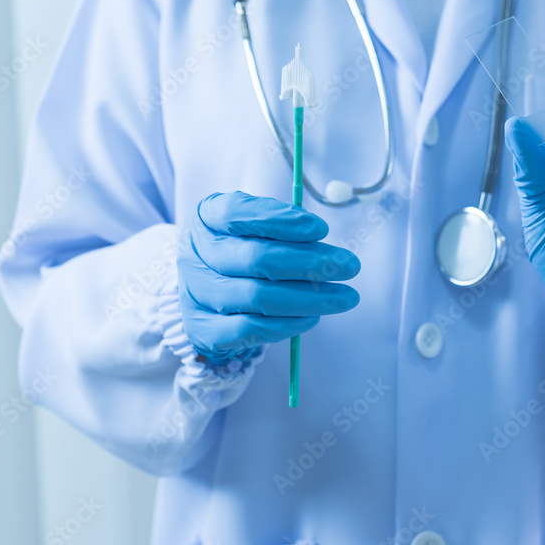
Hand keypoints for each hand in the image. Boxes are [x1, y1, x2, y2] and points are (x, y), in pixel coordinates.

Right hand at [177, 191, 360, 365]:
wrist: (202, 289)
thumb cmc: (236, 248)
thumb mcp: (251, 224)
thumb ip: (280, 223)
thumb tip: (318, 235)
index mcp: (205, 218)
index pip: (238, 213)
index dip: (281, 220)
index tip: (320, 229)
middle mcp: (194, 255)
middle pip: (256, 258)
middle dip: (310, 263)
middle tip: (349, 265)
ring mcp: (197, 295)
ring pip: (257, 297)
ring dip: (309, 298)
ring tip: (344, 297)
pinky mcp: (204, 330)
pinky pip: (250, 331)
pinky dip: (287, 325)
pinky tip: (313, 317)